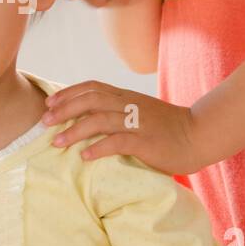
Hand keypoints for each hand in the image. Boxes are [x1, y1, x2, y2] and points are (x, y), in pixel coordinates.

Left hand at [43, 80, 211, 175]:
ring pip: (99, 120)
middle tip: (44, 122)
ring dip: (74, 131)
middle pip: (90, 100)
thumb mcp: (142, 113)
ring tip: (56, 142)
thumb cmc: (169, 128)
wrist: (200, 134)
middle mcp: (130, 105)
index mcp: (127, 97)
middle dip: (64, 110)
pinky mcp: (146, 141)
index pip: (92, 87)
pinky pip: (118, 142)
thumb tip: (91, 122)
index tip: (48, 103)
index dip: (68, 93)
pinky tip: (84, 157)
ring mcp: (138, 122)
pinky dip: (98, 148)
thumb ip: (120, 113)